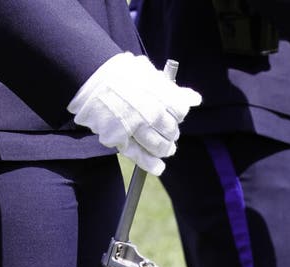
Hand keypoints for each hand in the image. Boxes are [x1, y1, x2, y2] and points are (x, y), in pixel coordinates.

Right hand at [67, 52, 201, 174]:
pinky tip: (159, 168)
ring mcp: (134, 128)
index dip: (178, 113)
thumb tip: (195, 100)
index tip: (175, 114)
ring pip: (159, 146)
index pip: (180, 111)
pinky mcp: (120, 139)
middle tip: (169, 133)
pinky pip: (139, 156)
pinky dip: (151, 165)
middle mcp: (149, 112)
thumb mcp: (149, 75)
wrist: (93, 77)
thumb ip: (172, 89)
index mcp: (159, 94)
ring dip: (165, 149)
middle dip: (171, 132)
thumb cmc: (122, 75)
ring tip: (166, 148)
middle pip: (171, 130)